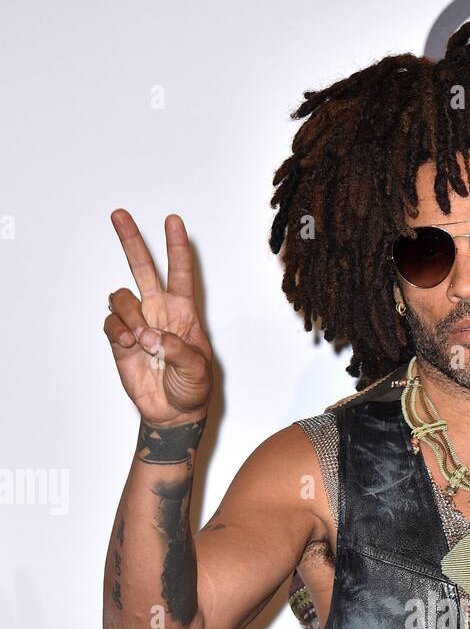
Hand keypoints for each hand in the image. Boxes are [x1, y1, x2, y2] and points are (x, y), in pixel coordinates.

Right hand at [104, 210, 213, 427]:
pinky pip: (111, 322)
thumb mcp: (198, 370)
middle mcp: (159, 311)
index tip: (174, 221)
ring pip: (122, 297)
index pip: (180, 273)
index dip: (176, 247)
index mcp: (183, 312)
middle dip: (131, 241)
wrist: (174, 413)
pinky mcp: (121, 339)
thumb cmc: (193, 388)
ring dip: (130, 315)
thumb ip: (178, 350)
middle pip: (143, 268)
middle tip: (119, 215)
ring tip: (142, 340)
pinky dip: (119, 331)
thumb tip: (151, 337)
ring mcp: (138, 323)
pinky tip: (131, 345)